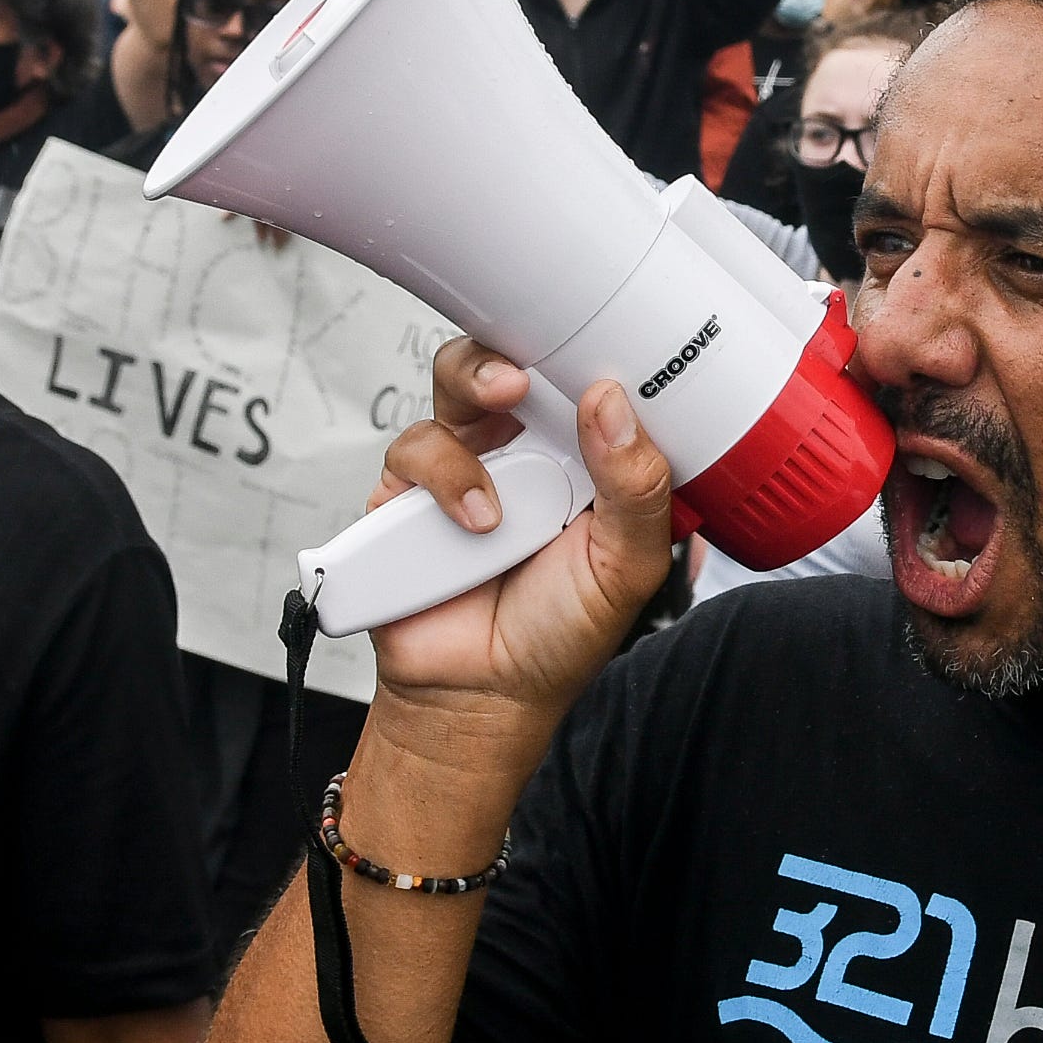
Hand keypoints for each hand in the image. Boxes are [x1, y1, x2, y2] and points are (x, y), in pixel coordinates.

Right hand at [366, 339, 676, 732]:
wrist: (485, 695)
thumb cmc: (560, 630)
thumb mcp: (626, 566)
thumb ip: (636, 489)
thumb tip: (613, 407)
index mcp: (580, 454)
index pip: (578, 374)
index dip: (580, 348)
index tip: (590, 347)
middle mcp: (520, 450)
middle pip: (504, 357)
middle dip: (503, 355)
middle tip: (516, 384)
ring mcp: (461, 466)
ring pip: (452, 392)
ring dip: (471, 440)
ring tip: (494, 510)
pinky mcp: (407, 495)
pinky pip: (410, 453)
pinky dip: (439, 485)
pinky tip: (469, 529)